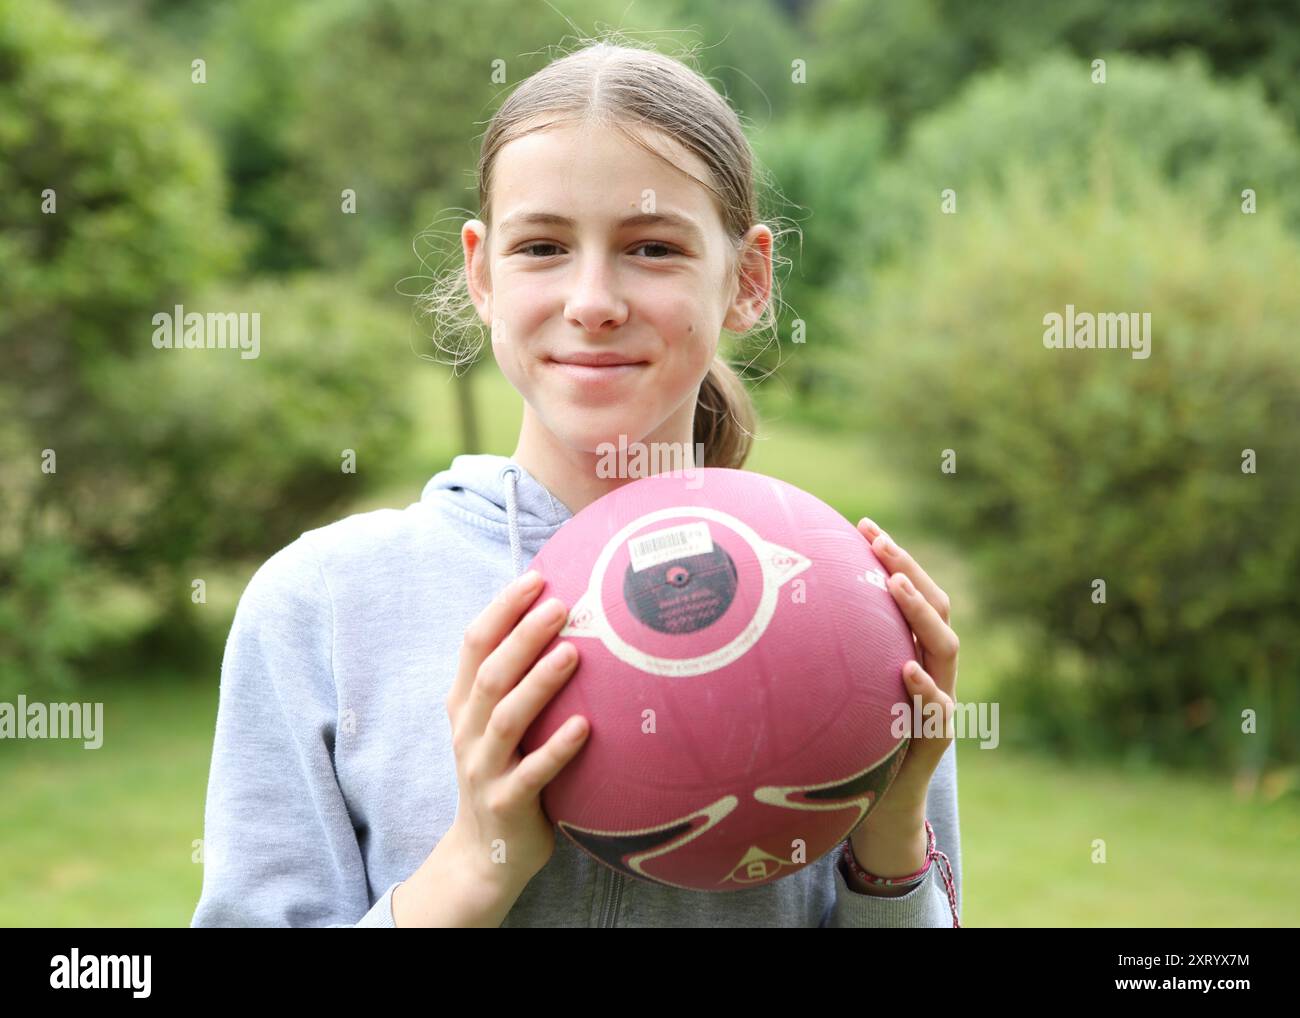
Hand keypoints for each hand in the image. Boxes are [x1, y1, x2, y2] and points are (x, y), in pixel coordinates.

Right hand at [443, 570, 590, 890]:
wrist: (484, 856)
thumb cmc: (506, 772)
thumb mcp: (498, 723)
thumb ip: (516, 679)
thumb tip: (566, 621)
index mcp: (464, 703)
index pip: (474, 644)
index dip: (501, 609)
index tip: (535, 577)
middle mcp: (467, 731)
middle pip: (490, 674)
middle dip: (522, 636)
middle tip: (560, 605)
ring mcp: (482, 769)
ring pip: (506, 718)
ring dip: (539, 683)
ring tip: (573, 653)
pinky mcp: (505, 804)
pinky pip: (532, 774)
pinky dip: (556, 749)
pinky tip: (586, 726)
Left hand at [857, 517, 958, 815]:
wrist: (879, 809)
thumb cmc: (854, 741)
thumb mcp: (842, 691)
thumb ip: (829, 655)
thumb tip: (766, 612)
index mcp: (915, 652)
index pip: (916, 592)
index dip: (896, 556)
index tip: (863, 525)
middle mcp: (935, 671)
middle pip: (938, 607)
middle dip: (910, 568)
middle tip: (878, 541)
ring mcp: (941, 704)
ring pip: (947, 649)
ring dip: (922, 613)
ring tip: (895, 585)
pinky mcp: (936, 740)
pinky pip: (938, 710)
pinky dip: (924, 686)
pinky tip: (906, 667)